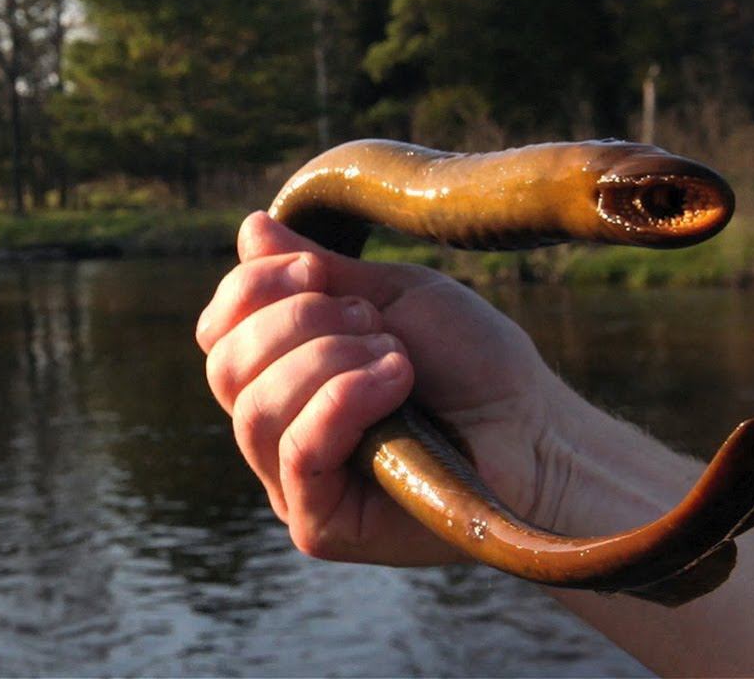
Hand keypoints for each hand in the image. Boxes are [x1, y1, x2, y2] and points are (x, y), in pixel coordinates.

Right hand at [196, 212, 570, 565]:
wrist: (535, 430)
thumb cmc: (472, 363)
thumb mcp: (391, 296)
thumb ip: (318, 271)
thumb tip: (251, 229)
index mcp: (281, 374)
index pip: (217, 332)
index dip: (250, 288)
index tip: (316, 270)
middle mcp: (276, 431)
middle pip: (226, 366)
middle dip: (298, 322)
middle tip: (375, 322)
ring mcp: (292, 482)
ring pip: (255, 410)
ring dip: (329, 361)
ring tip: (397, 359)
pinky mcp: (319, 524)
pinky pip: (296, 454)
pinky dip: (341, 402)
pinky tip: (395, 384)